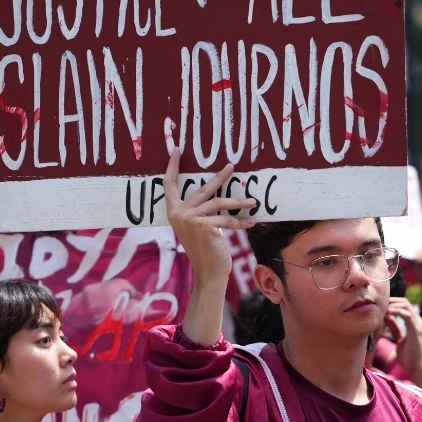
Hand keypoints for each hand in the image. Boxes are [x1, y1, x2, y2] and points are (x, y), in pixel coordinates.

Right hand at [163, 157, 252, 281]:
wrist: (208, 272)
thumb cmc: (205, 250)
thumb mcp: (197, 227)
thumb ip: (199, 211)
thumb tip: (216, 194)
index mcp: (173, 211)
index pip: (168, 184)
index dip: (172, 165)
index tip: (176, 149)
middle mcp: (179, 213)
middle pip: (203, 188)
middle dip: (220, 176)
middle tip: (232, 166)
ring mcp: (190, 218)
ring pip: (219, 202)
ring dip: (239, 202)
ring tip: (253, 202)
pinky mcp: (204, 225)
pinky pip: (227, 219)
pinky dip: (241, 221)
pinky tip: (252, 222)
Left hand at [386, 298, 421, 382]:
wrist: (418, 368)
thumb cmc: (409, 356)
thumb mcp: (399, 339)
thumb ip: (395, 328)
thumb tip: (386, 317)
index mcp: (414, 322)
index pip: (404, 305)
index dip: (392, 303)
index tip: (379, 306)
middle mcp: (418, 321)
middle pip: (405, 302)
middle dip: (391, 301)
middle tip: (378, 305)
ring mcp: (418, 324)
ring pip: (406, 305)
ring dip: (392, 305)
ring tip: (381, 308)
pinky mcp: (416, 330)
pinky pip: (406, 315)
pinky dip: (396, 312)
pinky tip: (387, 314)